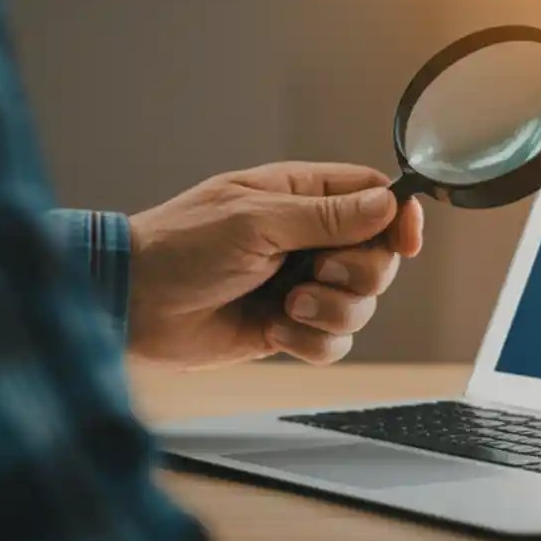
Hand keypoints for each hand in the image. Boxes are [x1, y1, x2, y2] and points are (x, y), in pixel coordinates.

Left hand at [126, 162, 422, 369]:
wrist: (134, 306)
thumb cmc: (183, 247)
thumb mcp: (257, 219)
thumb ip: (327, 215)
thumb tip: (389, 203)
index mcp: (302, 196)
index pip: (376, 197)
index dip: (399, 218)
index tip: (406, 242)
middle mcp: (310, 240)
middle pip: (380, 257)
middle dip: (358, 274)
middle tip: (316, 272)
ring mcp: (302, 286)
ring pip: (362, 305)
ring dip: (331, 312)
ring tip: (286, 305)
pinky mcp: (290, 327)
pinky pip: (335, 343)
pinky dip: (310, 342)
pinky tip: (273, 330)